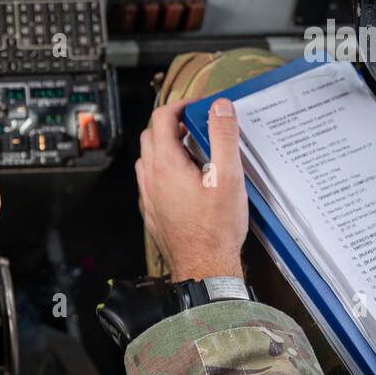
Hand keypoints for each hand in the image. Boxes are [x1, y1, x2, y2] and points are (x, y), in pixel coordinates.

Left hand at [136, 98, 247, 281]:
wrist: (204, 268)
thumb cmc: (216, 229)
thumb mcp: (228, 177)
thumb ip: (223, 137)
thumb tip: (220, 108)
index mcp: (165, 164)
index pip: (161, 119)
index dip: (179, 106)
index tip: (197, 108)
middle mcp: (150, 178)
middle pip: (151, 136)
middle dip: (172, 125)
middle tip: (196, 127)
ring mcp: (148, 196)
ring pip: (148, 159)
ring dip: (166, 147)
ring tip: (193, 152)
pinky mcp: (152, 212)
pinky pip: (150, 181)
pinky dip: (164, 170)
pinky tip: (186, 180)